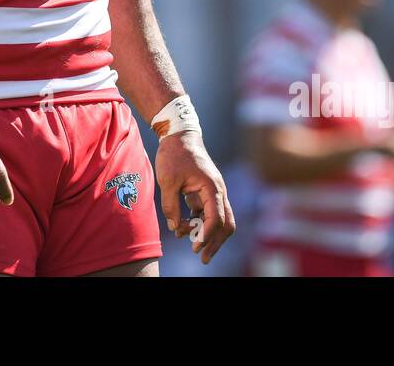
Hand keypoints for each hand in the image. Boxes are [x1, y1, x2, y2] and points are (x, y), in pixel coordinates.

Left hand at [155, 132, 235, 263]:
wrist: (178, 135)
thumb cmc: (174, 154)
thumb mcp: (167, 180)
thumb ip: (171, 205)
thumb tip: (174, 227)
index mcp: (212, 187)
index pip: (216, 218)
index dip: (207, 235)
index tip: (195, 246)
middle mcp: (218, 191)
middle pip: (226, 224)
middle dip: (215, 242)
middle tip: (202, 257)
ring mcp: (213, 193)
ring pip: (219, 220)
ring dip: (207, 234)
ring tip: (189, 244)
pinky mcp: (205, 193)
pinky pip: (207, 213)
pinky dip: (198, 224)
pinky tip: (182, 230)